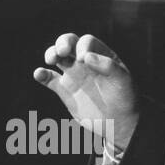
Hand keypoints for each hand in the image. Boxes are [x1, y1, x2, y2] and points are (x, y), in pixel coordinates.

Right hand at [33, 33, 138, 150]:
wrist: (119, 122)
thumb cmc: (125, 98)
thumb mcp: (123, 81)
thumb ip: (108, 66)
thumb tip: (85, 56)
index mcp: (100, 55)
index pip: (86, 42)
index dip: (82, 47)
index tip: (83, 59)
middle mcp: (85, 61)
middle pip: (69, 42)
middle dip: (63, 43)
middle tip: (62, 52)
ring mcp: (73, 74)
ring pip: (57, 57)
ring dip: (51, 53)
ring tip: (51, 60)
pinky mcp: (64, 90)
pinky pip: (49, 79)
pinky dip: (42, 74)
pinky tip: (39, 74)